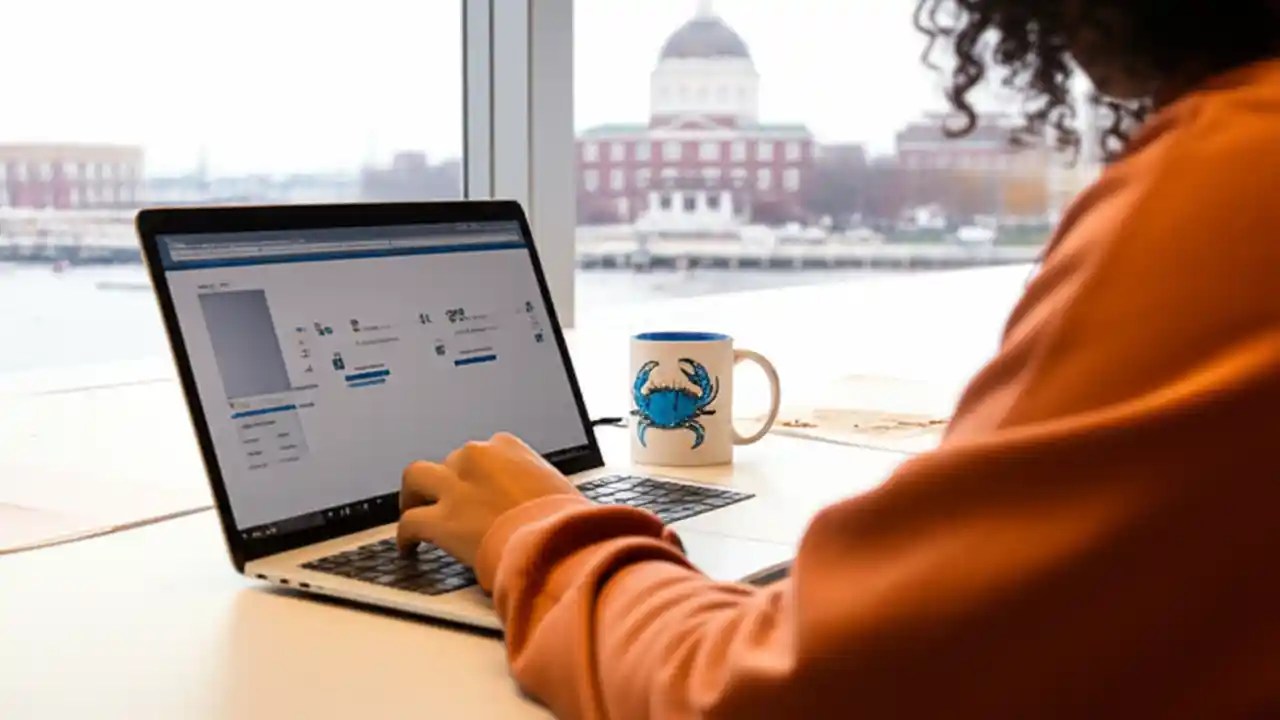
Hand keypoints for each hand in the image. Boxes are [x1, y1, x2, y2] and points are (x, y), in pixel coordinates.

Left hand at [397, 432, 579, 565]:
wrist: (554, 541)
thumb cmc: (566, 519)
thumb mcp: (558, 486)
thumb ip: (537, 485)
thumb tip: (539, 502)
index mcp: (506, 446)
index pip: (483, 451)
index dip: (477, 472)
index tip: (478, 487)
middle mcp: (475, 458)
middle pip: (449, 462)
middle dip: (446, 480)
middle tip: (445, 497)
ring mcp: (454, 488)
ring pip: (415, 478)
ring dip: (411, 494)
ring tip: (411, 508)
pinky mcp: (440, 521)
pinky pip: (409, 523)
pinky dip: (405, 535)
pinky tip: (407, 547)